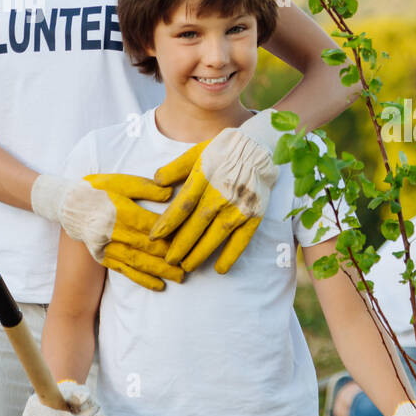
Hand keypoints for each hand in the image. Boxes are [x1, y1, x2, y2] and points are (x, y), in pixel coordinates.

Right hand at [30, 173, 182, 290]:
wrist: (64, 204)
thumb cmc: (96, 189)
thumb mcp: (118, 181)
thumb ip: (143, 187)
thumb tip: (170, 192)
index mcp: (117, 209)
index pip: (150, 223)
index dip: (170, 231)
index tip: (189, 237)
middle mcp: (110, 230)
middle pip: (146, 245)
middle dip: (169, 256)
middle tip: (190, 263)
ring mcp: (104, 246)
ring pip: (136, 261)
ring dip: (159, 271)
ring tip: (180, 277)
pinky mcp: (100, 256)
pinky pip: (123, 270)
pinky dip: (141, 279)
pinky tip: (158, 286)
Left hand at [148, 110, 279, 273]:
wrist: (261, 146)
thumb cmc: (225, 149)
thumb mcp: (197, 152)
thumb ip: (176, 168)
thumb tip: (156, 182)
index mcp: (204, 178)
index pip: (182, 206)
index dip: (167, 223)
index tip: (154, 236)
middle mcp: (220, 194)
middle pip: (196, 225)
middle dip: (180, 245)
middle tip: (168, 260)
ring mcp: (238, 206)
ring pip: (215, 236)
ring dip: (200, 254)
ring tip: (187, 267)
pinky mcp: (254, 214)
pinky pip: (242, 239)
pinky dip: (231, 255)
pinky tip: (220, 269)